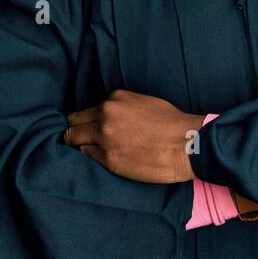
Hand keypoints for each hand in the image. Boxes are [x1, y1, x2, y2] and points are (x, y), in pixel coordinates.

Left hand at [64, 89, 205, 183]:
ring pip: (75, 142)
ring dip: (81, 147)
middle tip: (80, 141)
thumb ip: (119, 106)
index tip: (84, 128)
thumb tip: (105, 114)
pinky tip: (101, 159)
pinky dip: (91, 158)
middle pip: (72, 126)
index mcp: (114, 99)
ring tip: (91, 151)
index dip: (82, 121)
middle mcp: (106, 115)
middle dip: (74, 133)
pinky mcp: (109, 159)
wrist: (185, 145)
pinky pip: (87, 157)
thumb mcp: (143, 102)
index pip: (83, 111)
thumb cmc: (170, 123)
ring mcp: (105, 138)